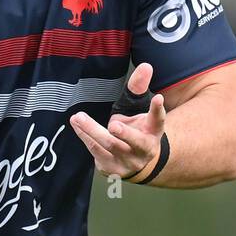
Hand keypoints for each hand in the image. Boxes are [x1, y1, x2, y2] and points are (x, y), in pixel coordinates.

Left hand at [68, 62, 165, 181]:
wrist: (135, 162)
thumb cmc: (136, 130)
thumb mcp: (138, 110)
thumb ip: (138, 89)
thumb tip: (145, 66)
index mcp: (153, 133)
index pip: (158, 120)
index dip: (157, 110)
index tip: (158, 97)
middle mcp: (143, 149)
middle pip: (132, 140)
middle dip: (124, 133)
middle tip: (113, 125)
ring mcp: (127, 162)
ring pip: (109, 146)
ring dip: (91, 131)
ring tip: (77, 117)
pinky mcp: (111, 169)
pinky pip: (96, 151)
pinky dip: (85, 137)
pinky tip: (76, 125)